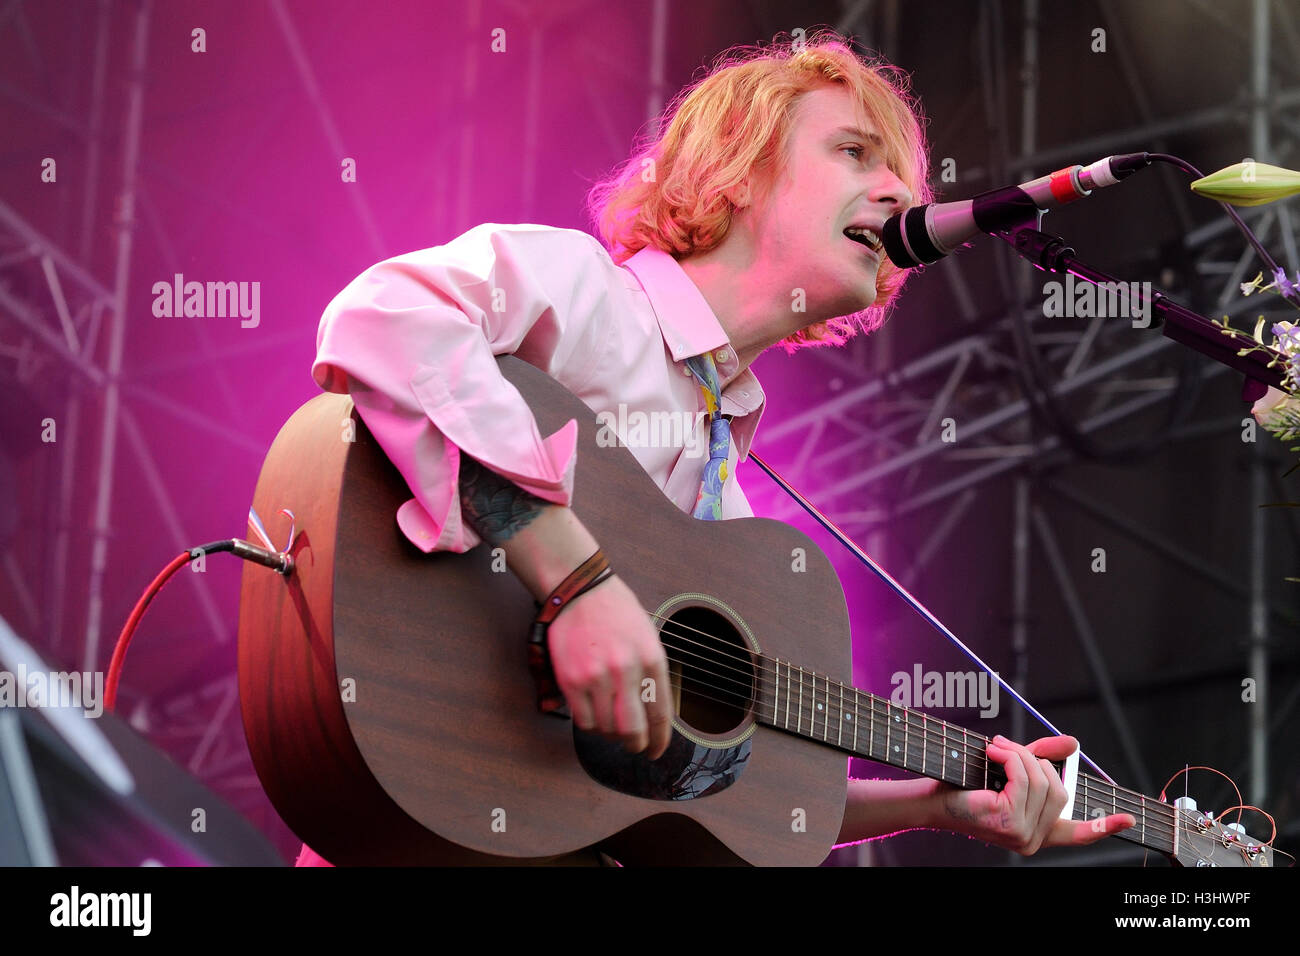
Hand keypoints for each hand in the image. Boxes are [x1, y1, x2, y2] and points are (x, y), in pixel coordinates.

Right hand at [545, 575, 674, 759]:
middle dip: (636, 745)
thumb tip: (654, 714)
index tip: (656, 750)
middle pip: (634, 731)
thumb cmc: (617, 612)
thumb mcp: (648, 638)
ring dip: (611, 734)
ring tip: (611, 724)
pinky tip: (594, 715)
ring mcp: (597, 677)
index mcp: (652, 659)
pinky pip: (583, 721)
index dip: (659, 741)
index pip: (661, 715)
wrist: (580, 590)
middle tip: (635, 746)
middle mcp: (626, 671)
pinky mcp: (571, 681)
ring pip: (606, 729)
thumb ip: (653, 674)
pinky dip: (590, 726)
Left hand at [937, 734, 1135, 854]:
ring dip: (1017, 754)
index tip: (1130, 820)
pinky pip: (1024, 777)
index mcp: (1039, 832)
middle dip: (1033, 760)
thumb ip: (1043, 757)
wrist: (932, 799)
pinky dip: (1010, 758)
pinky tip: (992, 754)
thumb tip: (1073, 743)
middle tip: (1004, 748)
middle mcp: (1034, 841)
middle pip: (1059, 790)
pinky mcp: (1011, 824)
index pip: (1078, 835)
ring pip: (1042, 781)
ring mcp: (1024, 837)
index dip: (1104, 827)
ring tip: (995, 748)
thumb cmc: (966, 785)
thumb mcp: (1011, 769)